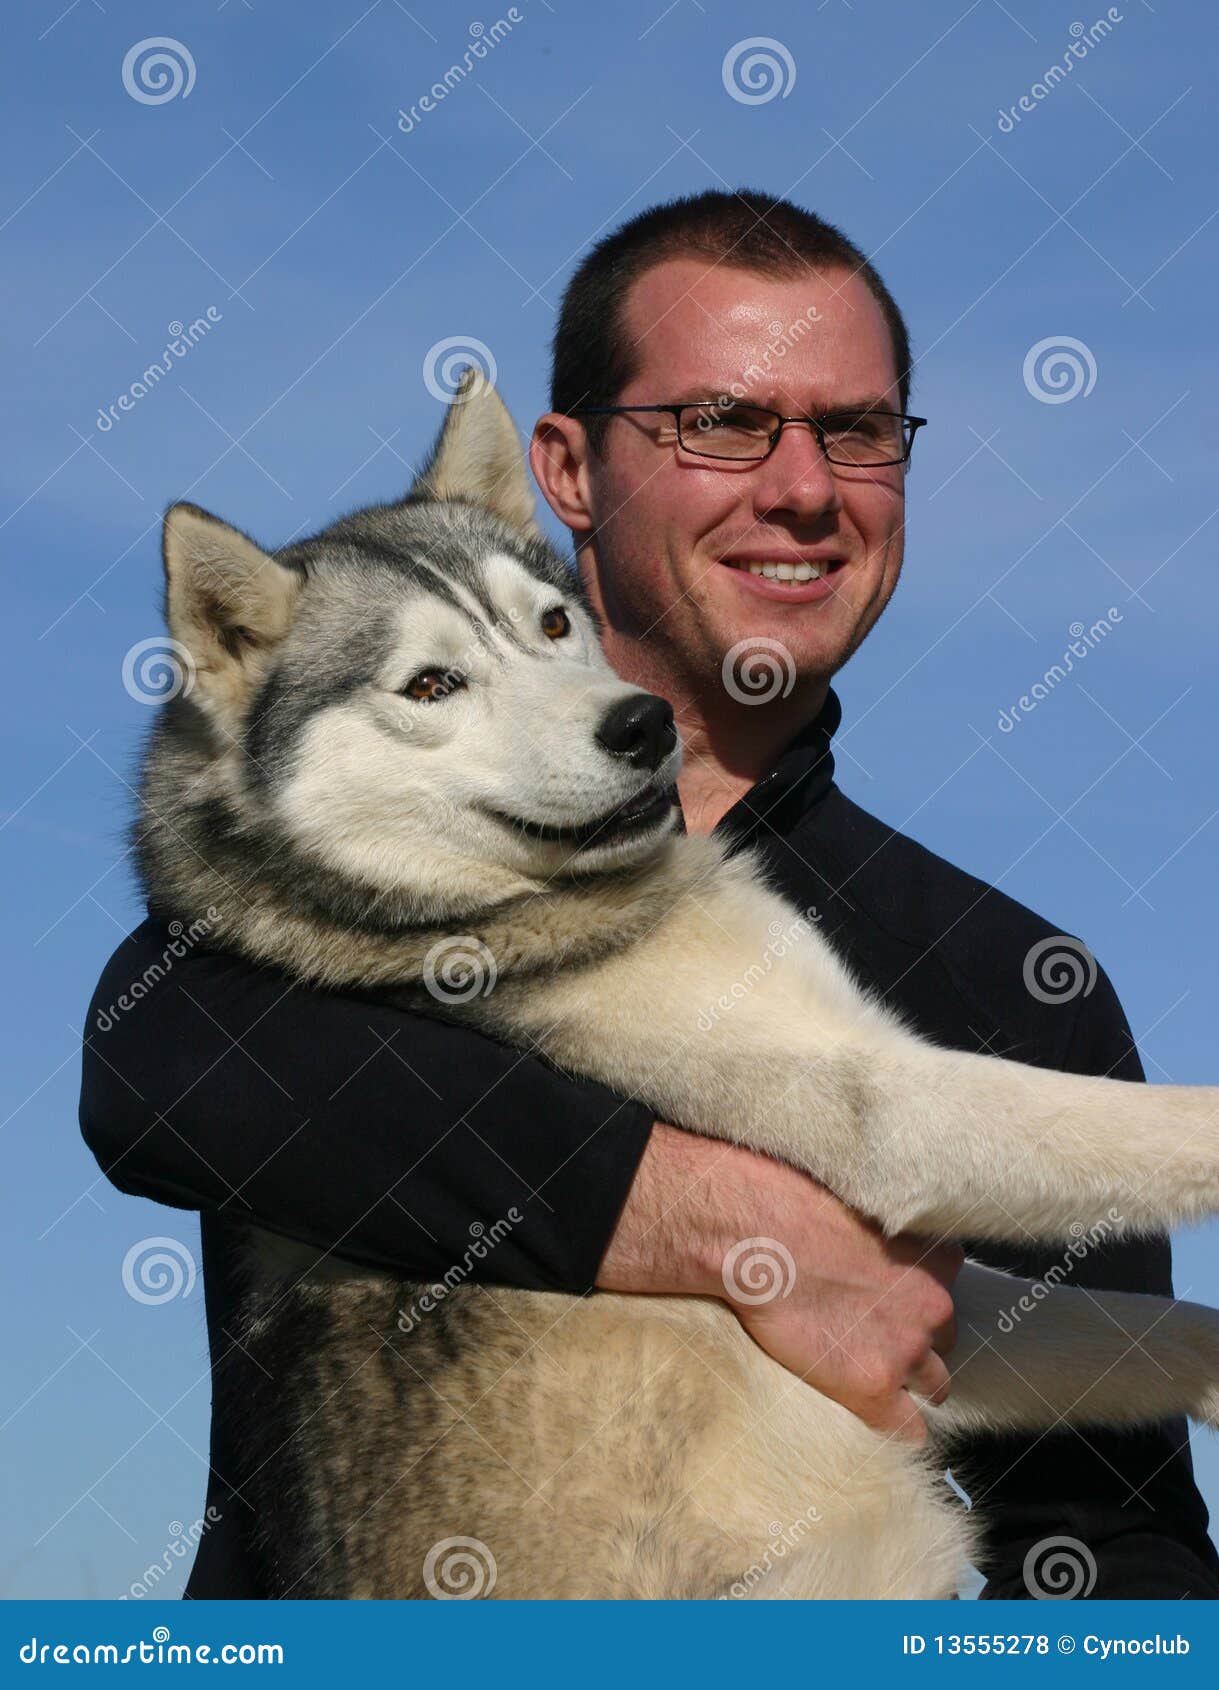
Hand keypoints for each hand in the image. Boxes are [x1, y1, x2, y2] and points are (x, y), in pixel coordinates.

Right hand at [596, 1122, 962, 1445]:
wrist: (759, 1237)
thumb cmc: (793, 1204)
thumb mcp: (859, 1201)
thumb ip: (883, 1230)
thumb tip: (870, 1237)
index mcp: (938, 1257)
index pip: (948, 1288)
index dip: (915, 1295)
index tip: (889, 1295)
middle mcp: (936, 1305)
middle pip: (945, 1337)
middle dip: (916, 1337)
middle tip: (874, 1332)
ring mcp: (907, 1351)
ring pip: (937, 1385)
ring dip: (912, 1383)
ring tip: (874, 1373)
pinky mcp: (873, 1387)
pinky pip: (910, 1430)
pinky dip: (897, 1427)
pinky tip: (878, 1418)